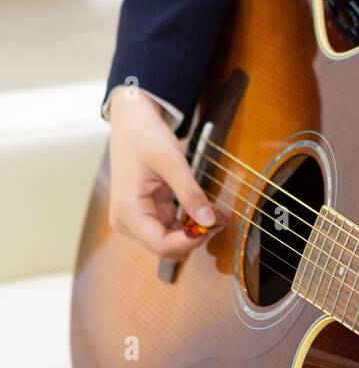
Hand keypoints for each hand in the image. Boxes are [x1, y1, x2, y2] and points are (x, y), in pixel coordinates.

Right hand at [106, 88, 215, 260]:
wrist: (132, 120)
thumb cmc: (144, 136)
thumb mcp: (171, 162)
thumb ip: (190, 193)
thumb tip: (210, 220)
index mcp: (127, 213)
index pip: (162, 245)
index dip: (191, 241)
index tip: (215, 224)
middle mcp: (127, 222)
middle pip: (166, 247)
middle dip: (195, 237)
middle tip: (221, 218)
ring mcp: (136, 219)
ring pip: (171, 241)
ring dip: (194, 231)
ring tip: (218, 213)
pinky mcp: (147, 212)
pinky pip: (171, 228)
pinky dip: (189, 223)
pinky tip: (205, 209)